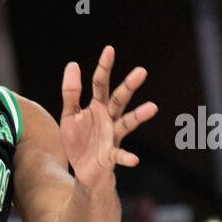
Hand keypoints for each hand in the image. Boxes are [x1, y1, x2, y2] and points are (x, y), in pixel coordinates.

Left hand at [59, 47, 157, 189]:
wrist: (84, 172)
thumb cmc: (79, 141)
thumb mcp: (70, 114)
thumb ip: (71, 91)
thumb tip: (73, 63)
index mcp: (97, 107)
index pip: (100, 83)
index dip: (104, 67)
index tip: (109, 49)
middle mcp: (108, 119)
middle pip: (119, 99)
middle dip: (129, 86)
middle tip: (141, 71)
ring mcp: (112, 136)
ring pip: (126, 123)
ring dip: (138, 116)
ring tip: (152, 107)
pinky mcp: (110, 155)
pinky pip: (119, 155)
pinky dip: (127, 157)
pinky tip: (134, 159)